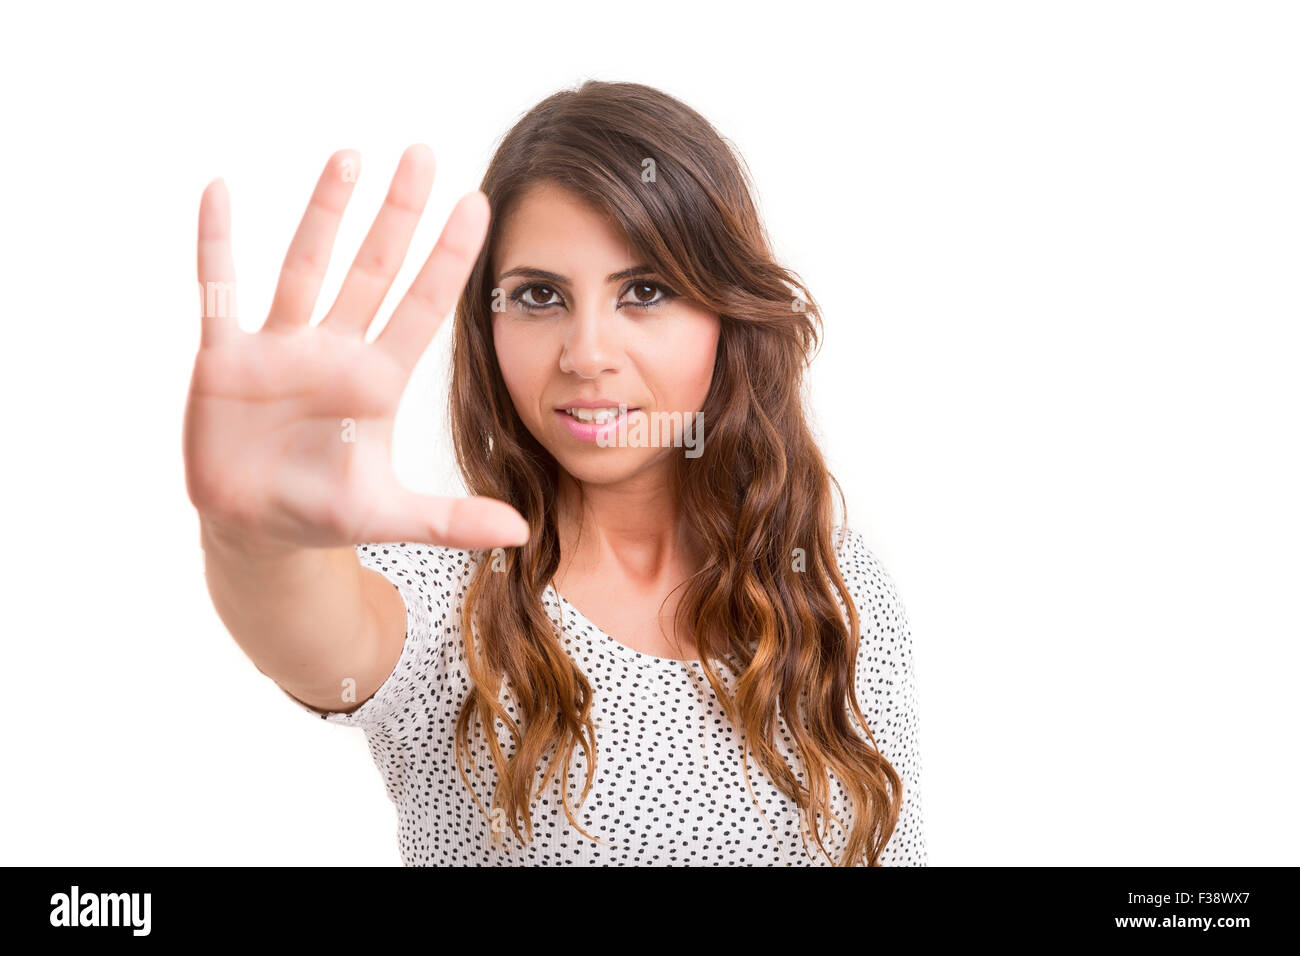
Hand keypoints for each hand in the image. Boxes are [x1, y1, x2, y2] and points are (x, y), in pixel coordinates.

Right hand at [183, 146, 528, 551]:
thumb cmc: (323, 511)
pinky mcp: (225, 359)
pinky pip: (218, 291)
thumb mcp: (389, 518)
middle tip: (423, 153)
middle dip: (397, 215)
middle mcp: (333, 351)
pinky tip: (220, 192)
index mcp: (375, 381)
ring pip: (305, 266)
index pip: (422, 308)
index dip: (449, 259)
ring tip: (350, 156)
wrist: (255, 526)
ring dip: (324, 213)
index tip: (477, 204)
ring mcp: (279, 349)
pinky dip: (216, 244)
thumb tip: (520, 531)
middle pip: (372, 269)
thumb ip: (451, 520)